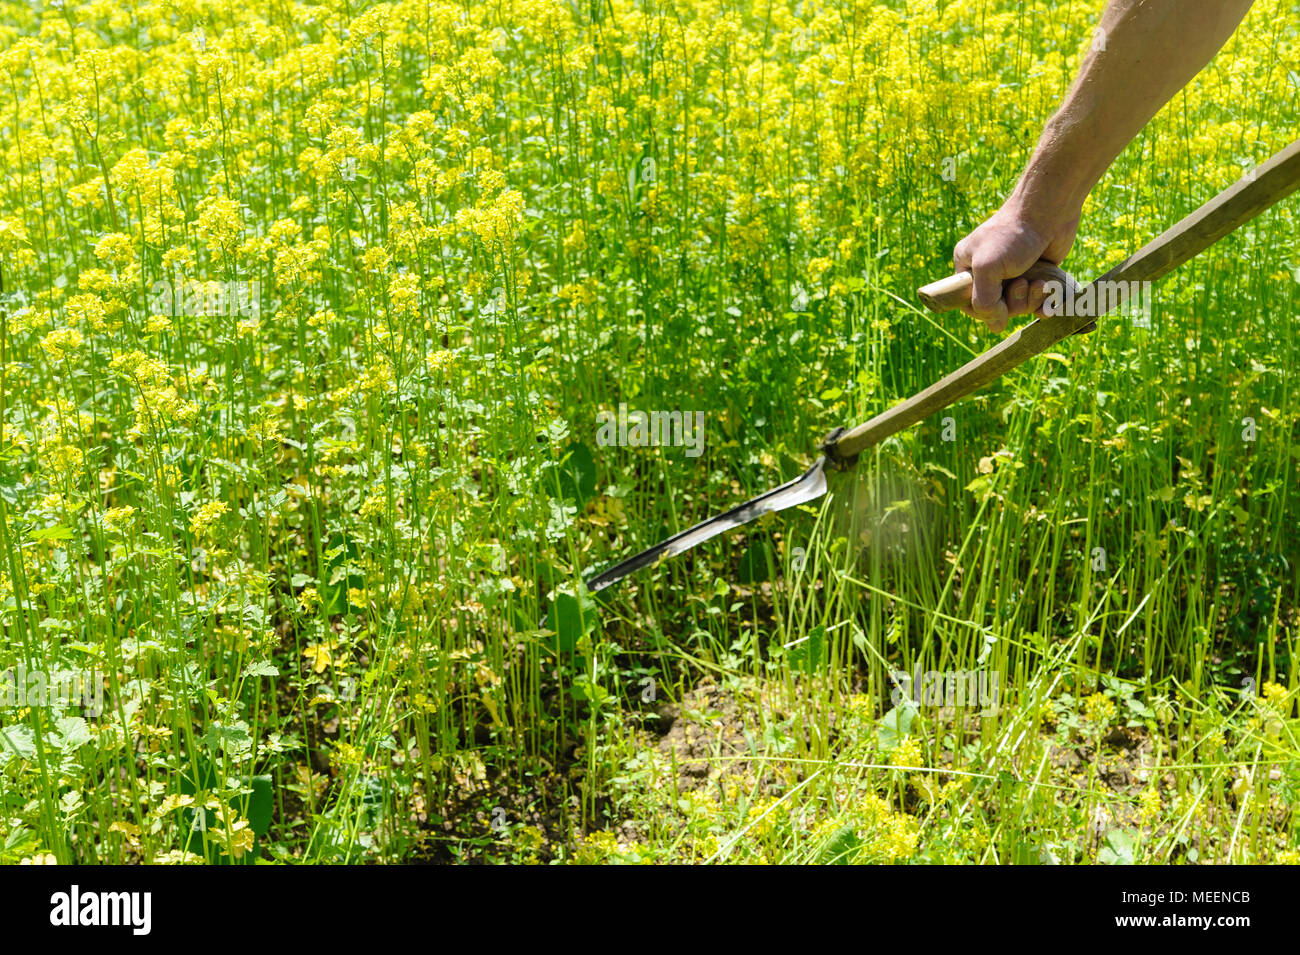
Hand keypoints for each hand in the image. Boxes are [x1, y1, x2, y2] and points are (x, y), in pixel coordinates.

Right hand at [952, 200, 1079, 332]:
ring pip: (1019, 306)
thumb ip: (984, 301)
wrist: (1048, 211)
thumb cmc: (1012, 236)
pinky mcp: (1036, 275)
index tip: (997, 303)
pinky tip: (1050, 296)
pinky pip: (1037, 302)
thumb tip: (995, 326)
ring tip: (1039, 283)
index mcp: (967, 268)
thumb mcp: (987, 268)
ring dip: (1031, 299)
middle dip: (1013, 303)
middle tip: (1021, 283)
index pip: (968, 304)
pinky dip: (1044, 303)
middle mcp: (988, 273)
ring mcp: (1014, 274)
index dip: (984, 311)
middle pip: (996, 308)